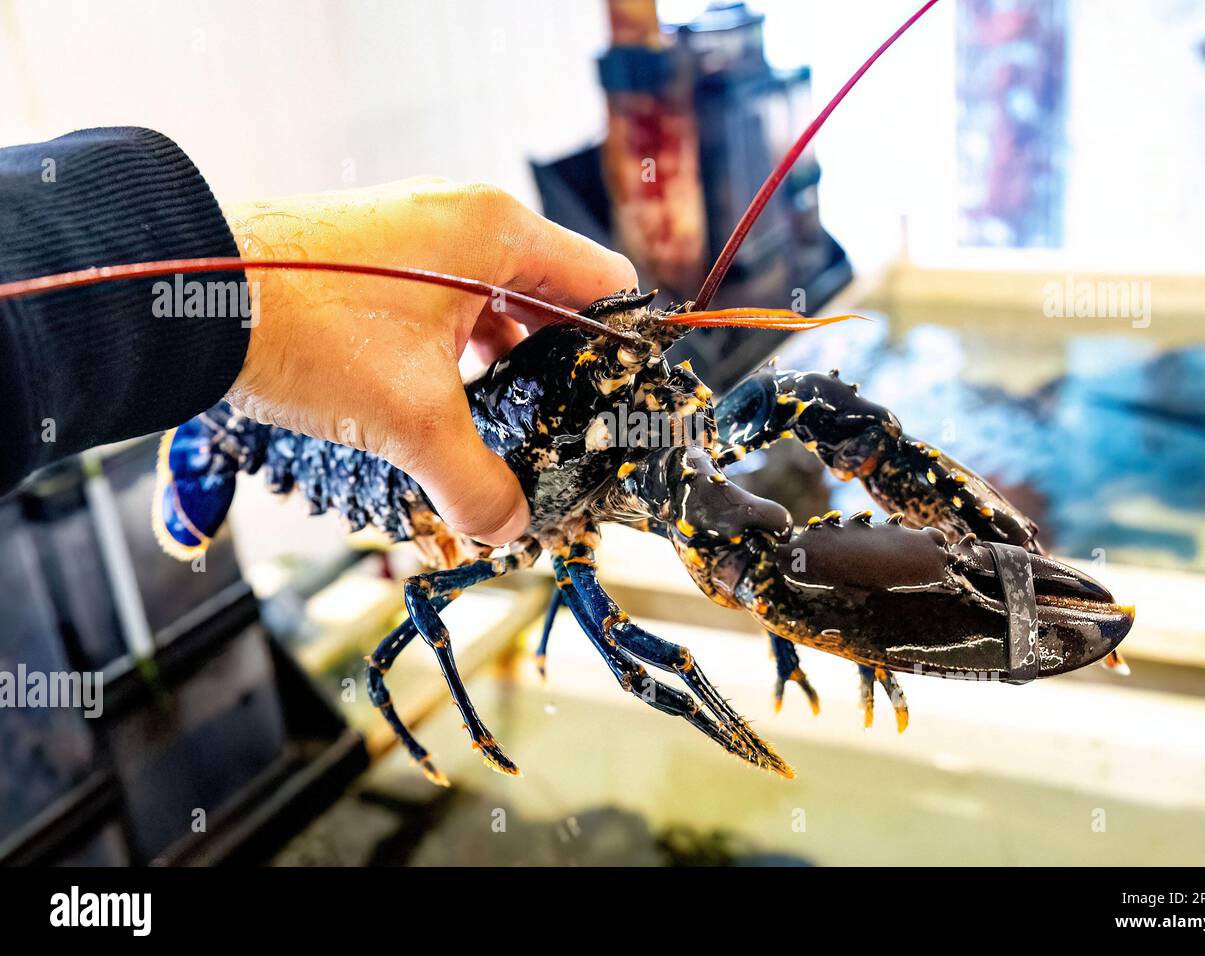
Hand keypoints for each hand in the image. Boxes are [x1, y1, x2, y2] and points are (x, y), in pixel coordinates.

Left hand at [223, 178, 635, 544]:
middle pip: (553, 295)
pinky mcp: (379, 257)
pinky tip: (452, 401)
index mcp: (497, 232)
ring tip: (515, 425)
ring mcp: (418, 234)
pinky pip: (449, 304)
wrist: (183, 296)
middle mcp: (465, 220)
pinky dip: (462, 352)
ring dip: (511, 363)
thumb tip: (509, 528)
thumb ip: (476, 481)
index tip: (628, 402)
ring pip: (497, 302)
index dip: (626, 347)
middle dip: (565, 367)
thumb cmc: (306, 327)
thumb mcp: (410, 418)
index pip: (604, 284)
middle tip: (574, 428)